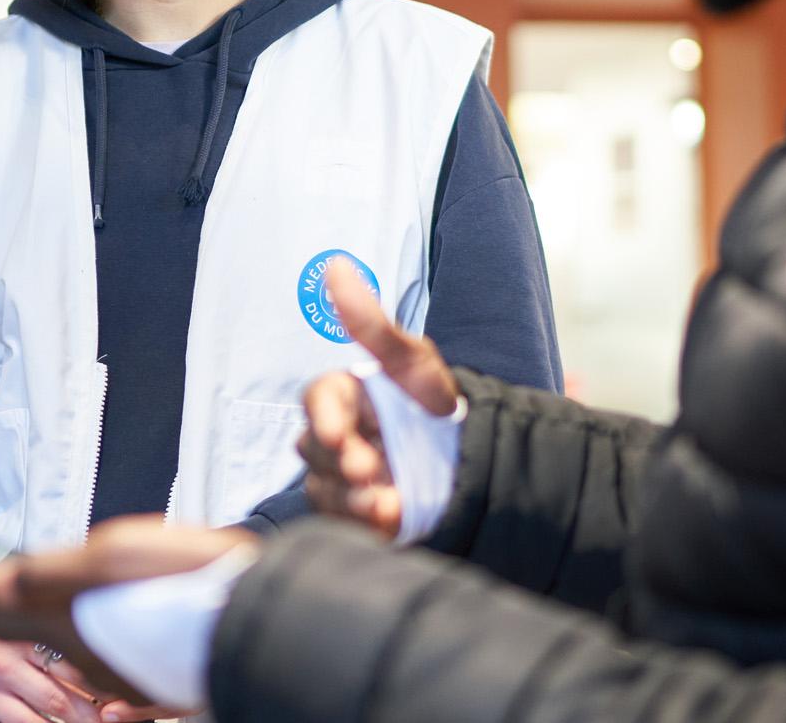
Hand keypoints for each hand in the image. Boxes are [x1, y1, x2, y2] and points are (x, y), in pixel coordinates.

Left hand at [0, 516, 255, 719]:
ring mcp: (122, 674)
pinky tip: (111, 637)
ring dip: (69, 621)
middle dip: (11, 610)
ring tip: (62, 597)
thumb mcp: (113, 553)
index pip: (2, 611)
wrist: (259, 611)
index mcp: (71, 624)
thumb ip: (51, 569)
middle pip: (38, 630)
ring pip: (81, 645)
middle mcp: (90, 657)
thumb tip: (0, 579)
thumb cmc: (192, 575)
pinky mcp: (155, 681)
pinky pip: (118, 665)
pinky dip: (107, 647)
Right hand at [0, 628, 103, 722]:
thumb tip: (105, 678)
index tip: (117, 701)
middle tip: (104, 722)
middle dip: (86, 718)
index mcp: (22, 641)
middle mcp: (1, 667)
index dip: (99, 689)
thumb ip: (60, 653)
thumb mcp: (29, 637)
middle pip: (55, 701)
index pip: (70, 669)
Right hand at [297, 259, 460, 536]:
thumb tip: (336, 266)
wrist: (472, 456)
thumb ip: (371, 323)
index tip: (340, 436)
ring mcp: (341, 473)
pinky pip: (341, 519)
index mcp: (344, 395)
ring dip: (351, 497)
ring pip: (321, 488)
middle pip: (312, 448)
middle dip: (339, 461)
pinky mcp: (355, 509)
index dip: (322, 418)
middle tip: (370, 470)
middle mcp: (336, 433)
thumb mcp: (412, 361)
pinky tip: (392, 515)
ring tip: (390, 498)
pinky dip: (364, 520)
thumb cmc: (436, 401)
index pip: (315, 400)